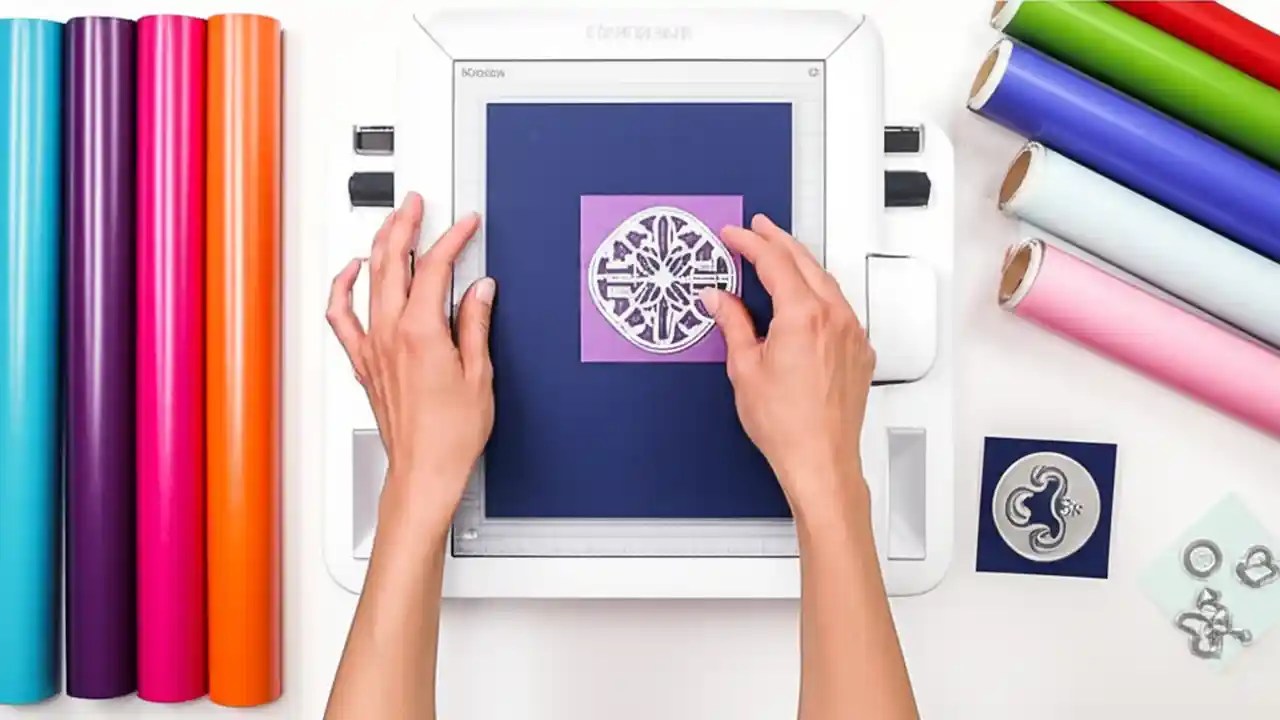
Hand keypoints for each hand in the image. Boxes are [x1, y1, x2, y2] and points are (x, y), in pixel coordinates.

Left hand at [326, 192, 494, 535]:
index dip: (452, 238)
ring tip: (392, 223)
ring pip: (368, 280)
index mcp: (422, 332)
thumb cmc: (452, 435)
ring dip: (379, 245)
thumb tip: (479, 290)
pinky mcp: (364, 362)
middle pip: (391, 261)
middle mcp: (390, 334)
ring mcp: (372, 346)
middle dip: (406, 224)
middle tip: (418, 204)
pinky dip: (342, 288)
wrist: (425, 470)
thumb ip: (476, 324)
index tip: (466, 225)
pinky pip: (342, 316)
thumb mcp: (480, 374)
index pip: (434, 267)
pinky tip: (351, 271)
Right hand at [701, 214, 874, 521]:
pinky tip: (806, 296)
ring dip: (801, 263)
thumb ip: (733, 324)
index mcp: (803, 316)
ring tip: (779, 255)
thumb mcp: (745, 368)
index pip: (774, 262)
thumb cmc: (786, 425)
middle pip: (805, 262)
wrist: (821, 460)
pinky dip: (819, 291)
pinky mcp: (859, 351)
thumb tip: (719, 299)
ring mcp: (852, 333)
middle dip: (778, 241)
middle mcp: (834, 318)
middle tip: (758, 229)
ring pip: (826, 282)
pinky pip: (840, 306)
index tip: (733, 235)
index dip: (750, 243)